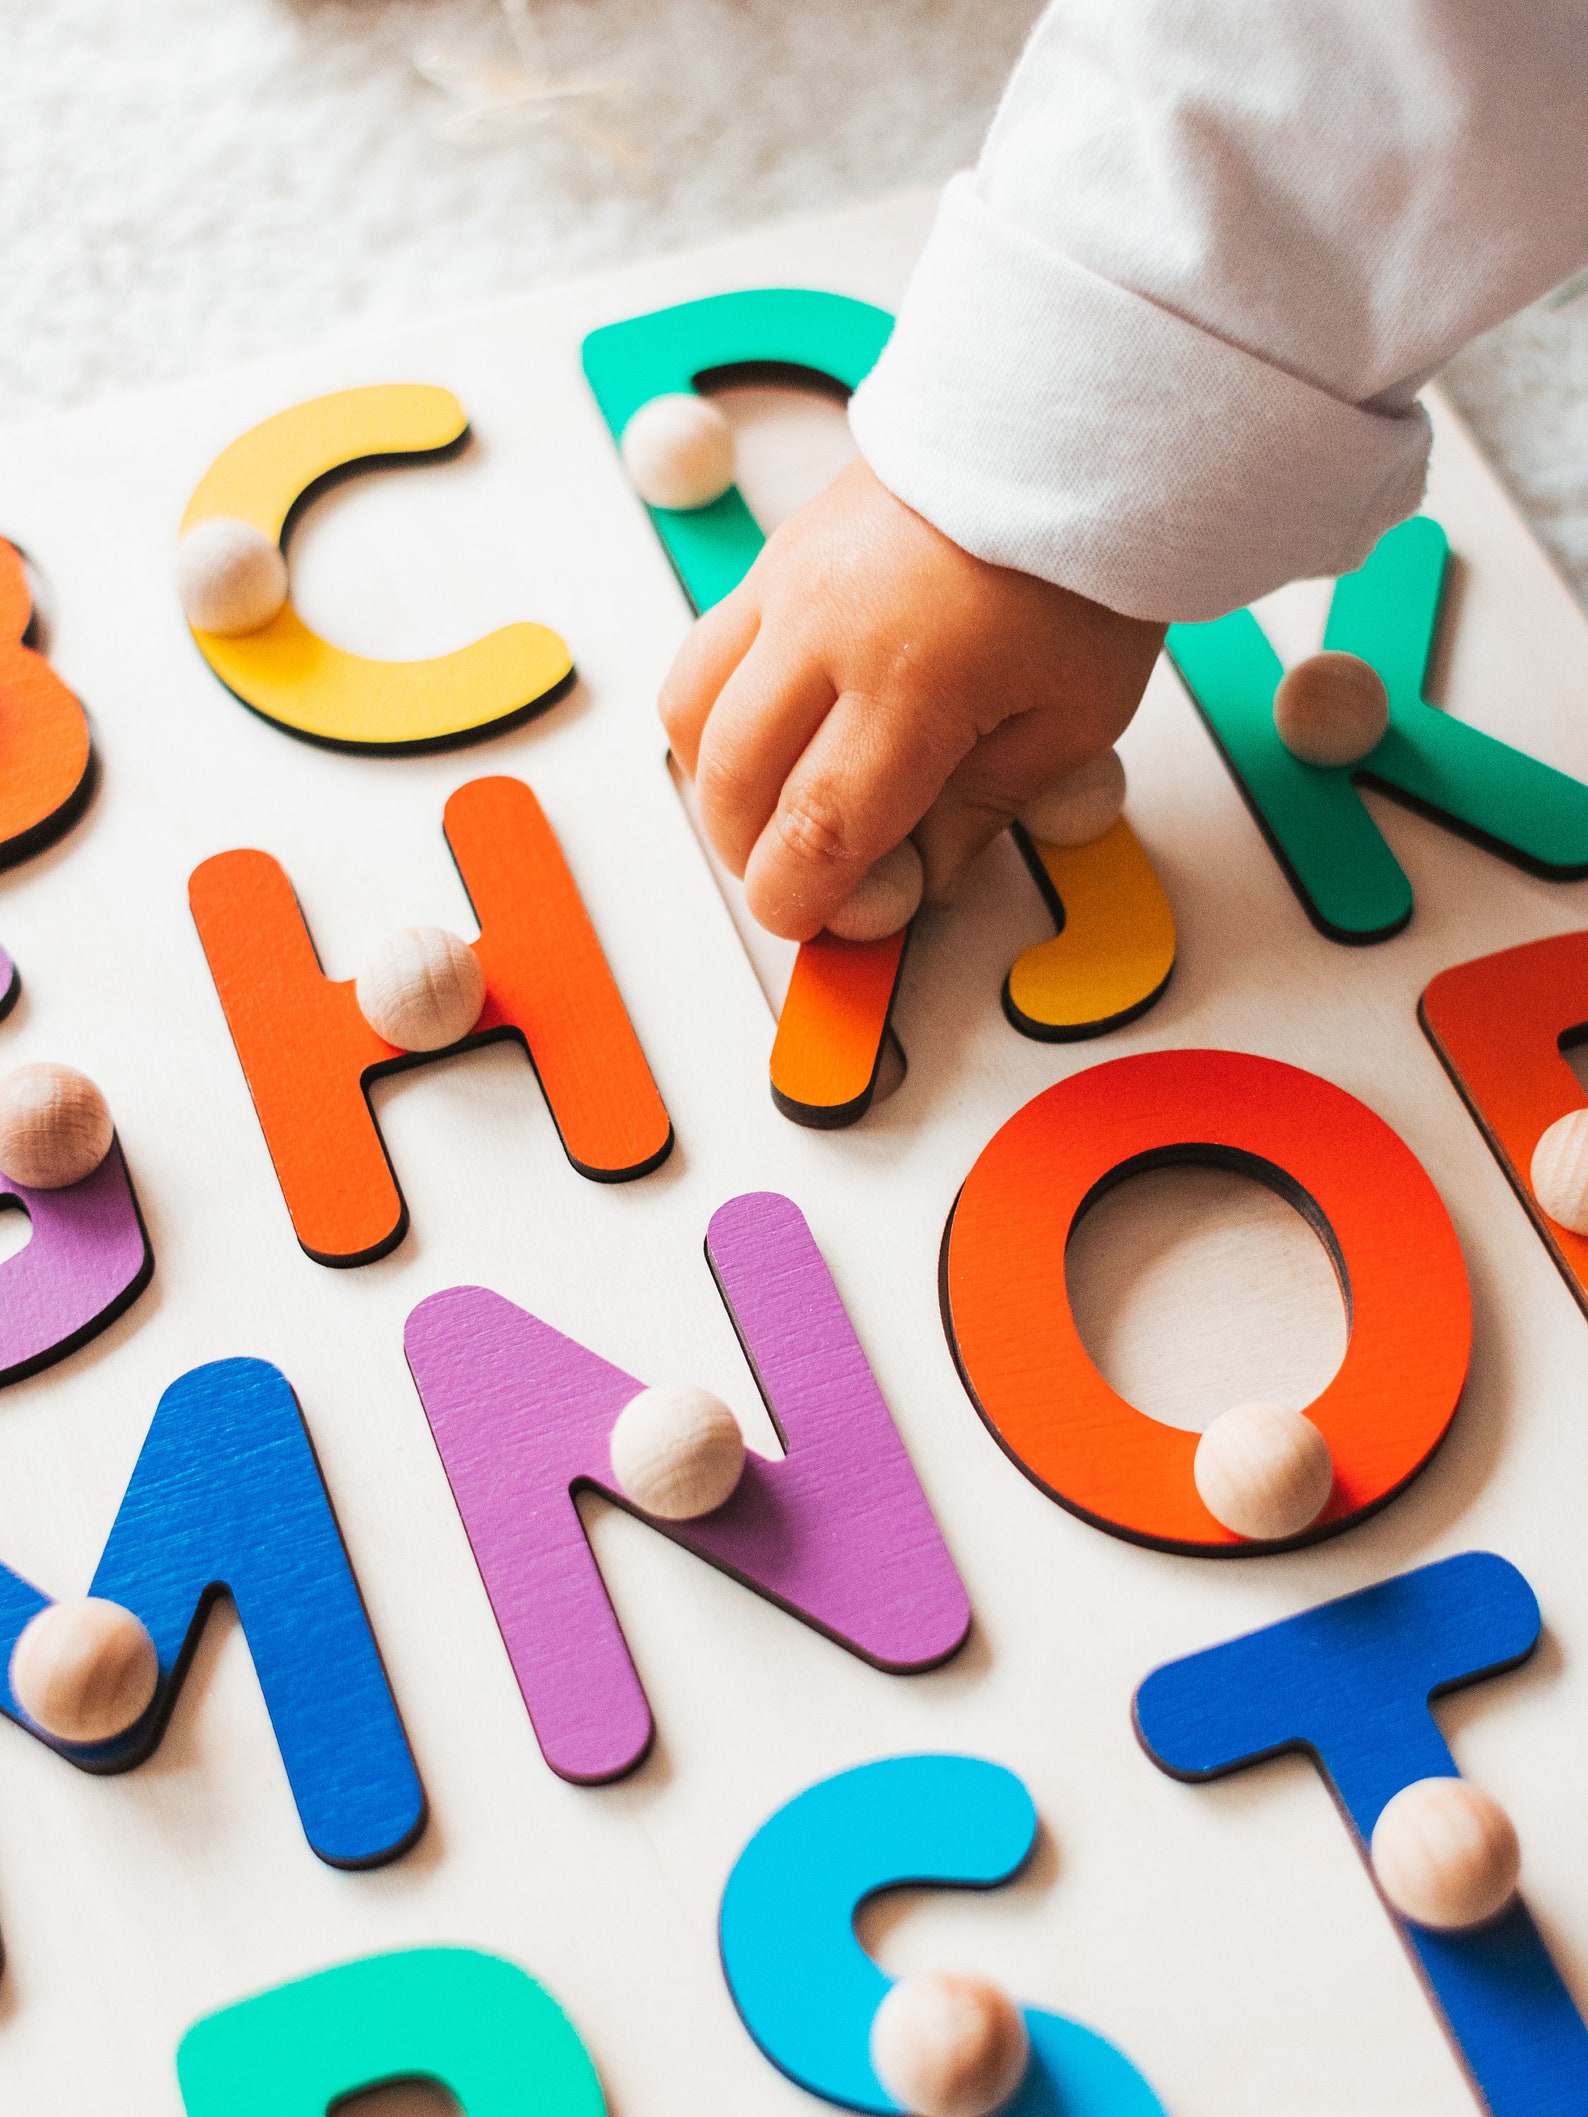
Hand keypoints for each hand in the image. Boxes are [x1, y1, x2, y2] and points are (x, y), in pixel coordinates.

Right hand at [660, 456, 1165, 941]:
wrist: (1072, 420)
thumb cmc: (1086, 562)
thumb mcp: (1075, 713)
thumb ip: (987, 805)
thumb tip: (922, 875)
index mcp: (913, 680)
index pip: (817, 828)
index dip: (803, 898)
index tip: (823, 923)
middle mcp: (826, 628)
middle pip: (732, 779)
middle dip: (752, 854)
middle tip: (801, 882)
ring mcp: (788, 581)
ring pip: (691, 710)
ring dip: (717, 784)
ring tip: (773, 814)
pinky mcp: (778, 552)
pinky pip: (710, 649)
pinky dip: (722, 712)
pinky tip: (776, 736)